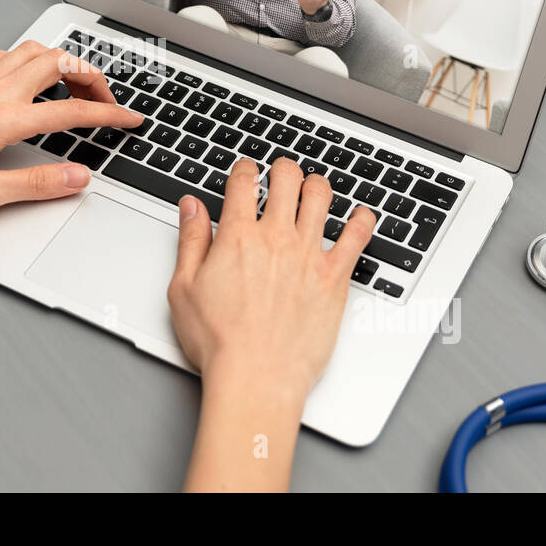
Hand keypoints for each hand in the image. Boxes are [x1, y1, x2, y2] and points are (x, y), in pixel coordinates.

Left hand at [0, 42, 142, 210]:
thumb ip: (37, 186)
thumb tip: (79, 178)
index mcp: (4, 119)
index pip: (73, 109)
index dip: (110, 114)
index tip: (131, 119)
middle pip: (59, 62)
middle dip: (93, 76)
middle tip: (106, 100)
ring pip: (33, 50)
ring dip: (63, 61)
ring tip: (76, 84)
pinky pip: (5, 55)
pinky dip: (29, 59)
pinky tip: (27, 79)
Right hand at [168, 157, 375, 404]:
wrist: (256, 377)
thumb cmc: (219, 342)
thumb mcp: (183, 288)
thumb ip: (190, 240)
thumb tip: (191, 207)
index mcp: (237, 236)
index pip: (244, 181)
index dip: (244, 169)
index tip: (246, 171)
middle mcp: (276, 239)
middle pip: (287, 179)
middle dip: (283, 168)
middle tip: (281, 172)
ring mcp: (309, 256)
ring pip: (321, 197)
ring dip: (316, 185)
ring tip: (313, 187)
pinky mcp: (334, 278)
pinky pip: (356, 237)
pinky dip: (362, 220)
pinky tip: (361, 215)